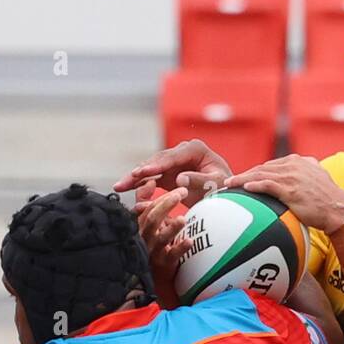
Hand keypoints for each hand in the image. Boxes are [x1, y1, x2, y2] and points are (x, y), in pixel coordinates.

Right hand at [114, 139, 231, 208]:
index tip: (145, 172)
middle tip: (126, 180)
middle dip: (140, 171)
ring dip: (134, 178)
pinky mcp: (167, 173)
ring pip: (150, 168)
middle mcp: (181, 152)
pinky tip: (125, 190)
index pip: (173, 156)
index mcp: (195, 149)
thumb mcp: (217, 185)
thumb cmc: (225, 188)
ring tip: (119, 186)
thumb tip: (180, 178)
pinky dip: (139, 185)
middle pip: (157, 160)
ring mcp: (173, 162)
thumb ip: (199, 180)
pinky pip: (150, 178)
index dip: (158, 165)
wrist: (224, 194)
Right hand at [136, 186, 192, 308]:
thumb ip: (147, 203)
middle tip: (181, 193)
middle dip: (166, 204)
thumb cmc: (154, 246)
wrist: (157, 280)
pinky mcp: (164, 265)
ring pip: (160, 237)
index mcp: (140, 226)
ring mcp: (153, 252)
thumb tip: (149, 181)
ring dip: (172, 227)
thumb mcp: (150, 223)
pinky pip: (172, 255)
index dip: (155, 194)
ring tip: (183, 218)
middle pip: (152, 218)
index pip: (145, 207)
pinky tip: (190, 241)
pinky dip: (181, 247)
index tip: (167, 184)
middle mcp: (144, 238)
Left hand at [224, 155, 343, 232]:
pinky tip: (243, 188)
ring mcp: (291, 176)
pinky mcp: (290, 189)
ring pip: (261, 174)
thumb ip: (305, 177)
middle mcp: (293, 165)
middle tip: (227, 181)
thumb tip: (298, 183)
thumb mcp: (317, 181)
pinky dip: (254, 185)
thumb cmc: (329, 201)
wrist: (339, 209)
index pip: (271, 165)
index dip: (255, 172)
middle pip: (262, 167)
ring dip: (242, 179)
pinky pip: (268, 185)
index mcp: (298, 162)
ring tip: (228, 184)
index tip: (242, 178)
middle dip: (244, 174)